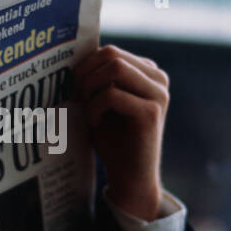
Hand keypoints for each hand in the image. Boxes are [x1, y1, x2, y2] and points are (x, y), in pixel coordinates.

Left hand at [74, 45, 168, 220]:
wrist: (131, 178)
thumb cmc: (113, 141)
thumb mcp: (102, 103)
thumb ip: (97, 79)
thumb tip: (72, 57)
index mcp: (148, 73)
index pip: (110, 51)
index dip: (85, 66)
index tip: (72, 89)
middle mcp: (158, 79)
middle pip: (112, 54)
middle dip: (85, 74)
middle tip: (75, 98)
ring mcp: (158, 94)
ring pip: (114, 67)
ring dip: (90, 88)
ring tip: (85, 109)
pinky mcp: (151, 112)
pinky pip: (111, 95)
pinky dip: (94, 108)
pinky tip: (94, 124)